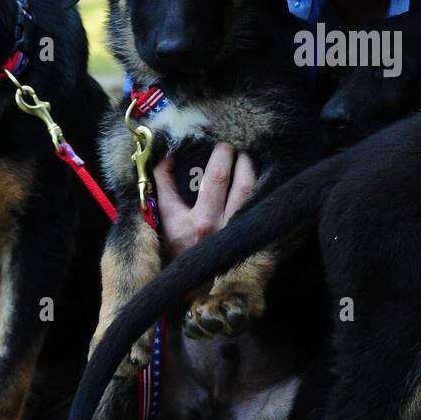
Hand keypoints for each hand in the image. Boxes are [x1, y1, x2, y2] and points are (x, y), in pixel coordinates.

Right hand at [153, 143, 255, 260]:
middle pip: (241, 184)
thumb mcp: (162, 214)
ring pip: (252, 195)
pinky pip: (256, 207)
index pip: (216, 178)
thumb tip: (167, 155)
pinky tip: (255, 175)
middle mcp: (222, 226)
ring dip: (252, 172)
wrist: (186, 277)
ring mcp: (236, 232)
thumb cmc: (172, 243)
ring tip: (247, 155)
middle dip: (241, 159)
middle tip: (237, 143)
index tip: (222, 142)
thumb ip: (163, 183)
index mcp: (200, 220)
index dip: (222, 156)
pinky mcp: (244, 235)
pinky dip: (257, 189)